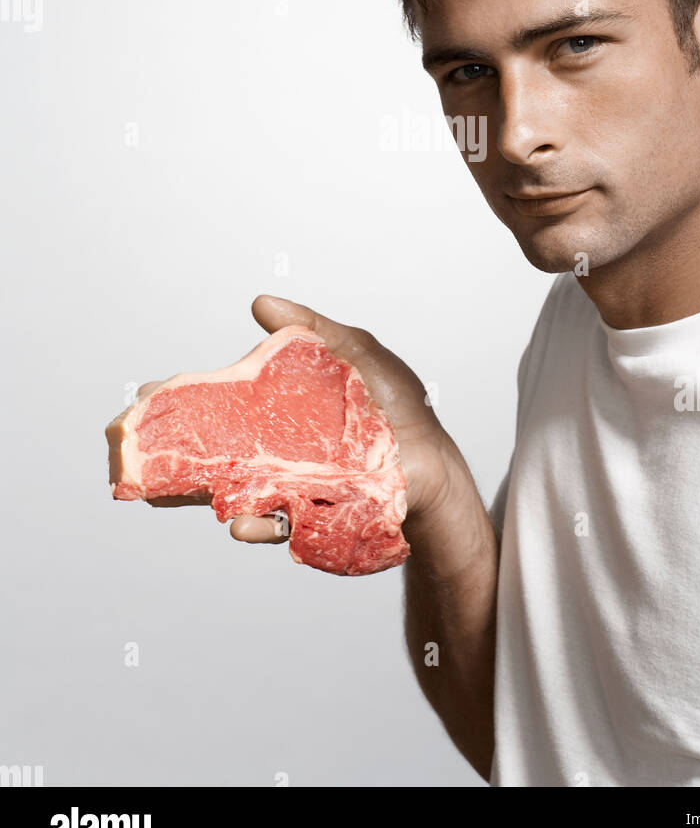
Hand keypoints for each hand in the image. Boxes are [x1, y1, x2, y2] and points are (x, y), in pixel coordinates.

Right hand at [135, 296, 450, 543]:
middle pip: (212, 451)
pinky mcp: (308, 518)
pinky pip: (274, 525)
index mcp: (279, 412)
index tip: (148, 394)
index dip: (185, 400)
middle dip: (174, 451)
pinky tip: (241, 520)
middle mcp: (275, 450)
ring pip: (231, 491)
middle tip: (138, 445)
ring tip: (175, 489)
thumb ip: (311, 327)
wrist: (433, 462)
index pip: (222, 405)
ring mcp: (288, 486)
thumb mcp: (356, 352)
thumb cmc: (396, 408)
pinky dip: (256, 524)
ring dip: (199, 492)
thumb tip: (260, 301)